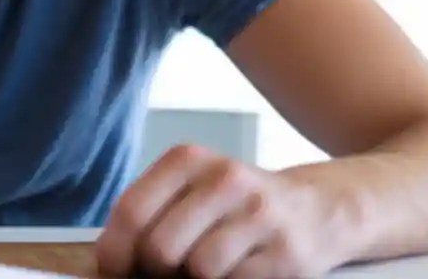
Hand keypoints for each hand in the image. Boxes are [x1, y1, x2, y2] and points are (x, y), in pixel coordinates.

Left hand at [95, 145, 346, 277]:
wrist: (317, 208)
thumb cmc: (236, 205)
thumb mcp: (191, 189)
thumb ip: (150, 213)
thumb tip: (110, 263)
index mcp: (188, 160)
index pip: (131, 210)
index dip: (114, 251)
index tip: (114, 270)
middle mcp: (224, 179)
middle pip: (160, 247)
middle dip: (158, 269)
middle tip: (170, 268)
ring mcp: (259, 215)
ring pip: (198, 269)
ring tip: (211, 264)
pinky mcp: (287, 253)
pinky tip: (241, 268)